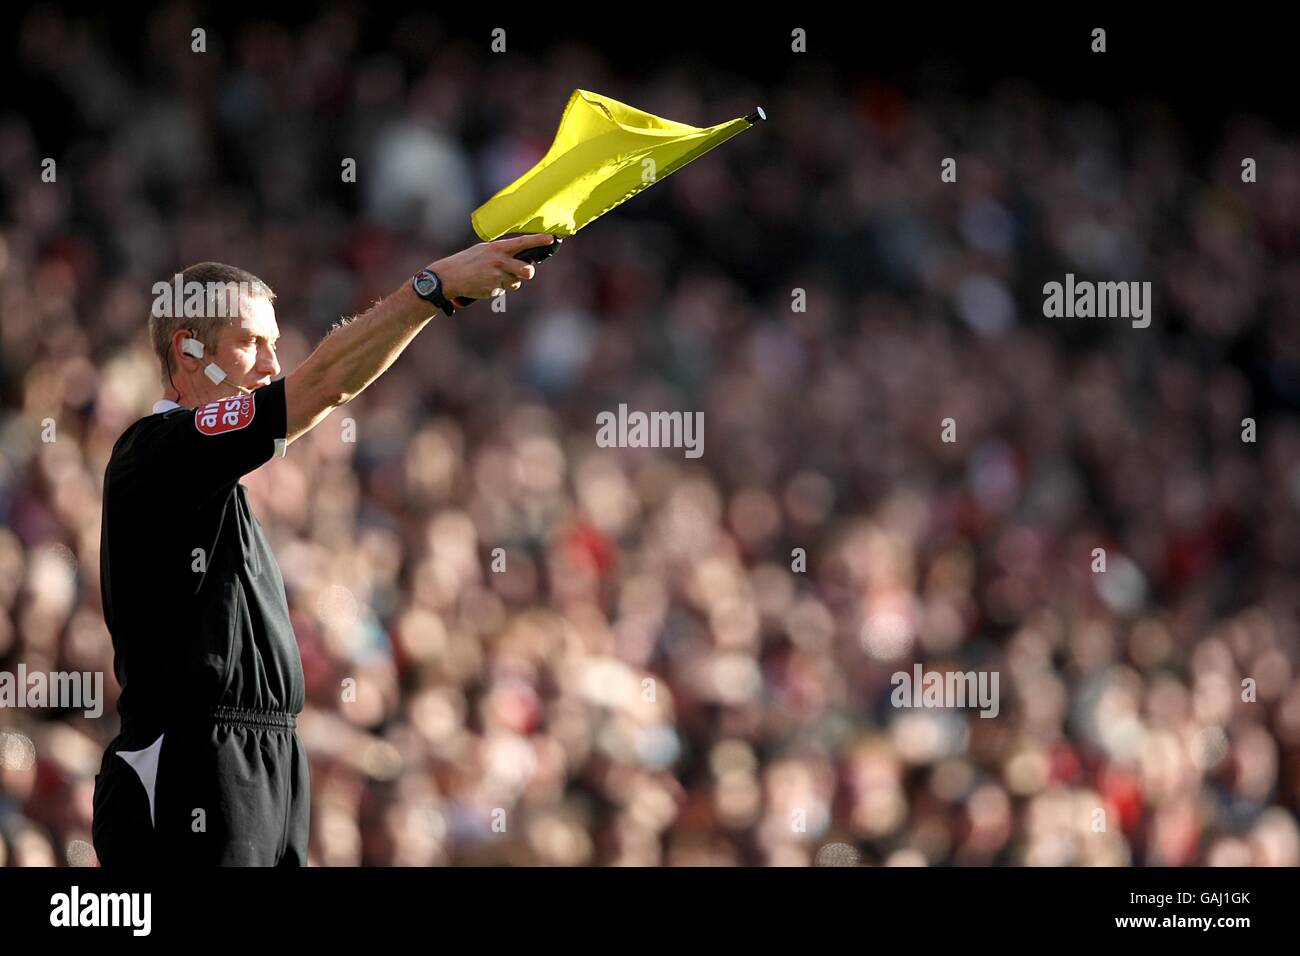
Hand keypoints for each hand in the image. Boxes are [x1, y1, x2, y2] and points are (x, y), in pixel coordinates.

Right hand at [429, 234, 554, 300]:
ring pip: (516, 283)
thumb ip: (504, 253)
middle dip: (528, 273)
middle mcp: (499, 261)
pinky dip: (497, 289)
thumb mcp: (485, 251)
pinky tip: (485, 283)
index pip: (523, 242)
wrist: (449, 276)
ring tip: (492, 277)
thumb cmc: (469, 262)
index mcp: (497, 248)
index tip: (552, 239)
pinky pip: (504, 290)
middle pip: (528, 270)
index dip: (539, 241)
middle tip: (523, 272)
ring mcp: (496, 276)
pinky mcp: (493, 289)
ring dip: (509, 282)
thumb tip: (527, 261)